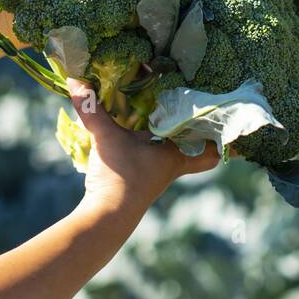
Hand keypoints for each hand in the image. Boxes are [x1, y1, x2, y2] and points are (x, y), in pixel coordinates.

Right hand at [66, 79, 219, 212]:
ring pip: (173, 157)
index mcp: (175, 156)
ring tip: (164, 118)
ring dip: (170, 141)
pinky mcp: (139, 183)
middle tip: (195, 118)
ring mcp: (156, 177)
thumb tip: (76, 81)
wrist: (106, 217)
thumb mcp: (106, 137)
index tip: (221, 123)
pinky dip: (149, 150)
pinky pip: (152, 162)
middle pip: (197, 156)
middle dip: (198, 139)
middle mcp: (170, 168)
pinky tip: (136, 139)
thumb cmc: (119, 176)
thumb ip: (91, 109)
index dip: (218, 140)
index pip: (210, 152)